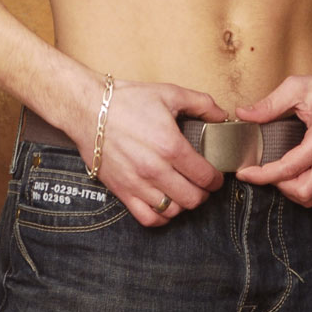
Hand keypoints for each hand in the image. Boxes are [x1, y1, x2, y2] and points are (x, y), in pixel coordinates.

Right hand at [76, 78, 225, 227]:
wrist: (89, 109)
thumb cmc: (128, 100)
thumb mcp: (169, 93)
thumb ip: (201, 103)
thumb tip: (222, 115)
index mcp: (170, 145)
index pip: (205, 176)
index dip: (216, 179)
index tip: (215, 175)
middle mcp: (155, 169)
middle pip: (192, 199)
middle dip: (203, 193)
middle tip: (201, 183)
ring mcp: (137, 183)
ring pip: (172, 211)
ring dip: (182, 204)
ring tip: (183, 191)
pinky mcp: (122, 191)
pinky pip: (148, 218)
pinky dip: (160, 216)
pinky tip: (163, 203)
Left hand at [234, 70, 311, 207]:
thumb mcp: (296, 87)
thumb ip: (269, 104)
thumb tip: (244, 114)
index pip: (290, 168)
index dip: (263, 174)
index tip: (245, 172)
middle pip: (304, 192)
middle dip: (278, 187)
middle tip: (260, 172)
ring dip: (290, 190)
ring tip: (274, 173)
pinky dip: (300, 187)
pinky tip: (288, 173)